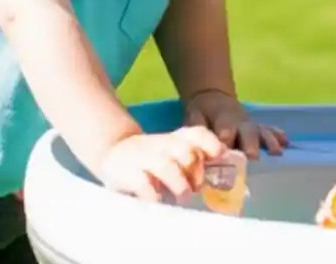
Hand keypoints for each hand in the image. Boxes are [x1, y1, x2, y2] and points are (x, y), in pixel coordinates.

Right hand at [96, 126, 226, 202]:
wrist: (113, 152)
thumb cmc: (151, 159)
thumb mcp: (172, 153)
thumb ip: (194, 160)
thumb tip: (222, 170)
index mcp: (175, 140)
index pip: (197, 134)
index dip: (211, 144)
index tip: (219, 155)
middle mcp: (161, 145)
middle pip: (186, 151)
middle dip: (195, 171)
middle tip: (195, 187)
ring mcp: (143, 158)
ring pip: (167, 166)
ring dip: (179, 184)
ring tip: (181, 196)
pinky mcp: (128, 174)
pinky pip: (144, 185)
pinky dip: (154, 196)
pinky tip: (157, 201)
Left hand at [183, 89, 288, 158]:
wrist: (213, 98)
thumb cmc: (202, 113)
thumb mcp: (193, 117)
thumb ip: (196, 129)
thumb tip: (197, 145)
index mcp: (221, 118)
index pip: (225, 127)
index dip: (226, 137)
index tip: (225, 150)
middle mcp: (239, 121)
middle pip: (247, 131)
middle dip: (250, 143)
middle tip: (252, 156)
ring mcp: (250, 124)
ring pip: (261, 131)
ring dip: (269, 141)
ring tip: (276, 152)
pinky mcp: (259, 128)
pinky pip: (270, 131)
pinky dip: (278, 136)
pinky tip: (286, 143)